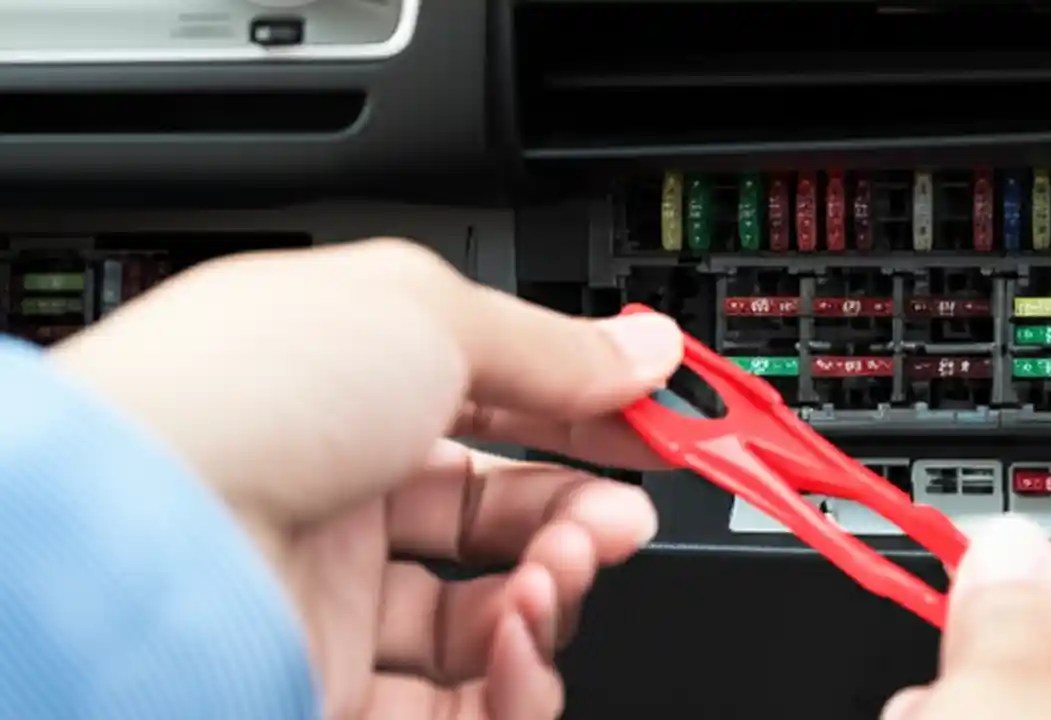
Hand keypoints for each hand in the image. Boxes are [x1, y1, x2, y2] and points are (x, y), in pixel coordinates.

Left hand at [50, 239, 683, 718]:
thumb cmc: (249, 393)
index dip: (587, 414)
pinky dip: (521, 680)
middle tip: (626, 511)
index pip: (499, 405)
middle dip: (585, 512)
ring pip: (493, 616)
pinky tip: (526, 637)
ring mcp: (336, 604)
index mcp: (349, 393)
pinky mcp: (336, 696)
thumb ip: (552, 346)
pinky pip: (466, 706)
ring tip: (565, 567)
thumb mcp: (426, 314)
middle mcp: (338, 496)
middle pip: (503, 518)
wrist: (136, 540)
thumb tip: (645, 349)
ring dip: (558, 593)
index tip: (663, 426)